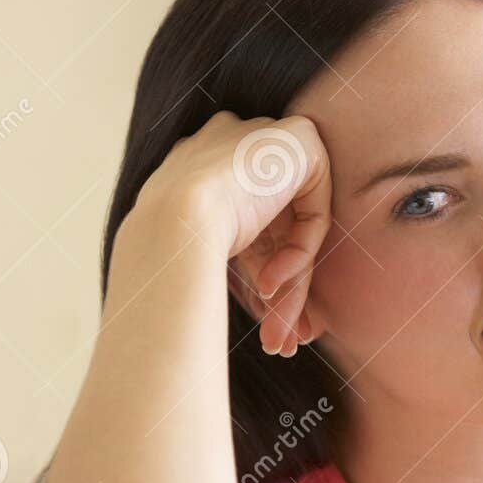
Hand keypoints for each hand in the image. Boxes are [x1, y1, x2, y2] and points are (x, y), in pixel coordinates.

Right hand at [131, 111, 331, 356]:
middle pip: (274, 231)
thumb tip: (266, 297)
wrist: (170, 225)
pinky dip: (298, 254)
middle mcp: (234, 145)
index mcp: (202, 162)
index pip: (247, 225)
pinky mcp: (301, 140)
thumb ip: (240, 260)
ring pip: (294, 231)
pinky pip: (313, 212)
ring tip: (282, 342)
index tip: (264, 323)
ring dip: (290, 291)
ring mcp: (266, 139)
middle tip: (280, 344)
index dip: (260, 276)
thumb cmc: (169, 253)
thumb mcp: (203, 256)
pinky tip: (270, 285)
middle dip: (282, 294)